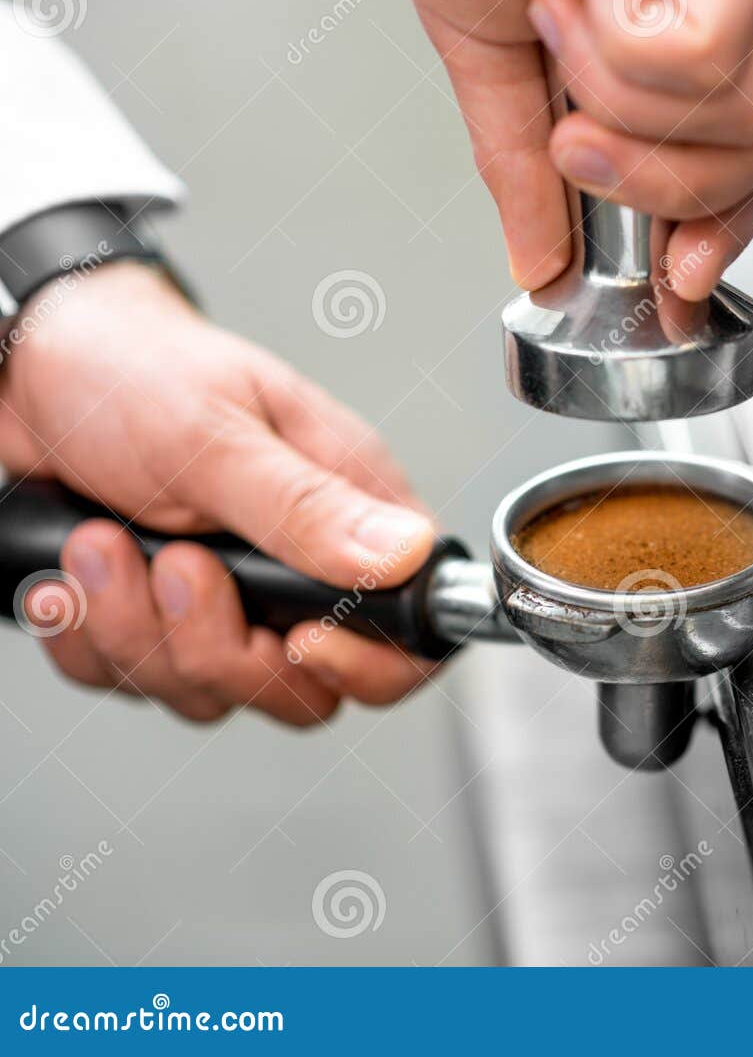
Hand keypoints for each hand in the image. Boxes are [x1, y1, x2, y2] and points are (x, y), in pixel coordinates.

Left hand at [0, 263, 440, 724]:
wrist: (27, 366)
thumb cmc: (132, 369)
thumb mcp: (216, 433)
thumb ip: (306, 507)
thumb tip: (406, 554)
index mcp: (349, 510)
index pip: (408, 632)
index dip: (366, 664)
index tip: (298, 639)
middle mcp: (301, 565)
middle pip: (302, 690)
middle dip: (216, 647)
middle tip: (175, 566)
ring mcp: (231, 601)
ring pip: (210, 691)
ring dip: (133, 631)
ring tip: (97, 544)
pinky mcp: (162, 619)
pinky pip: (134, 682)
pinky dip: (87, 639)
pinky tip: (69, 576)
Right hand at [383, 0, 752, 299]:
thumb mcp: (486, 48)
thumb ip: (521, 162)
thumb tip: (539, 262)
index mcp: (679, 25)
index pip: (741, 157)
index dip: (716, 225)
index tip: (677, 284)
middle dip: (658, 183)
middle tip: (573, 137)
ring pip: (741, 119)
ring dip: (620, 95)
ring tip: (565, 9)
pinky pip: (706, 58)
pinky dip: (620, 34)